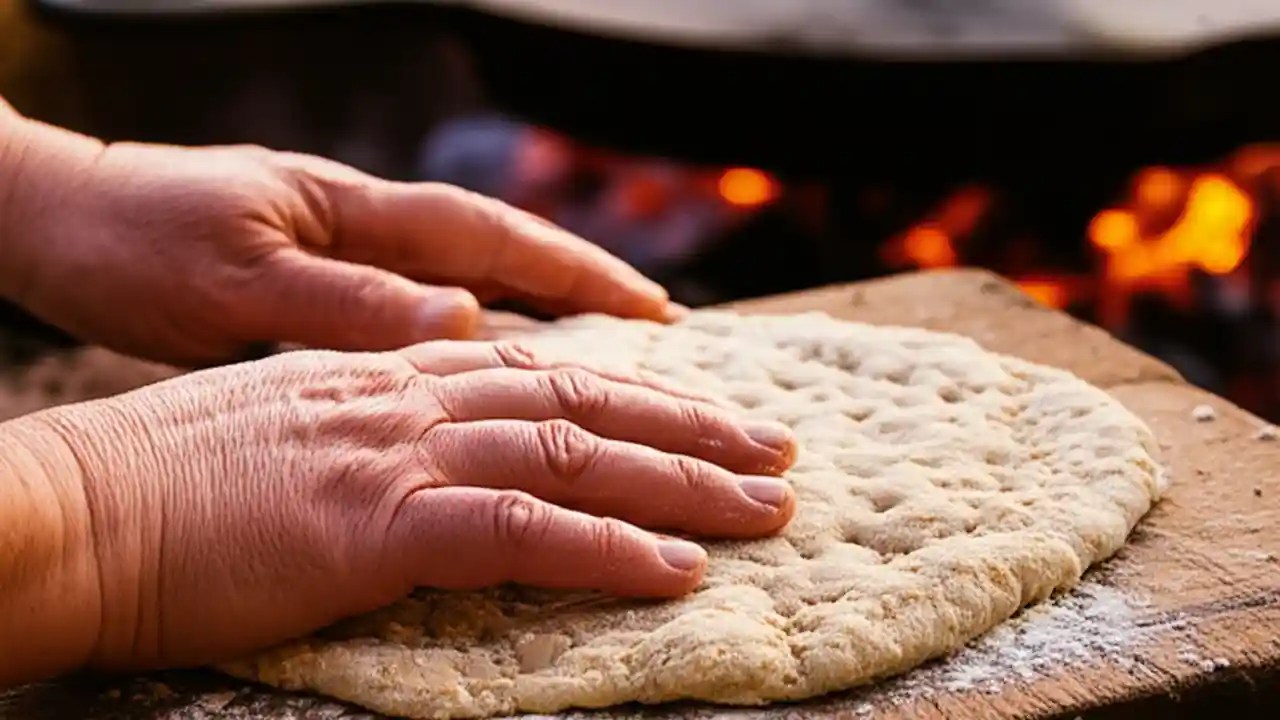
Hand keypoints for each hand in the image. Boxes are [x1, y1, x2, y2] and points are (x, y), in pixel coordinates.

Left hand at [0, 112, 676, 364]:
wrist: (61, 224)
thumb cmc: (134, 244)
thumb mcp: (234, 280)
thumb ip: (346, 301)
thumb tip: (462, 325)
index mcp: (358, 217)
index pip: (497, 242)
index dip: (582, 279)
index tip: (655, 315)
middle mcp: (370, 234)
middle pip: (507, 264)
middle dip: (590, 301)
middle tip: (668, 345)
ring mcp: (351, 260)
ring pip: (474, 294)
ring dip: (547, 324)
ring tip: (616, 366)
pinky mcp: (326, 293)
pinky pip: (428, 323)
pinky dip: (482, 348)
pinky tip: (504, 382)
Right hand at [30, 341, 796, 672]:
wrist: (74, 511)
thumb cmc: (164, 488)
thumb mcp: (285, 432)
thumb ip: (371, 430)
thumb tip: (437, 453)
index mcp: (387, 375)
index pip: (539, 371)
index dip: (631, 391)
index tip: (699, 413)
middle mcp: (409, 398)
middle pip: (583, 402)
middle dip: (690, 430)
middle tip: (772, 453)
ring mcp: (398, 455)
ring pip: (576, 454)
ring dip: (682, 486)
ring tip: (763, 509)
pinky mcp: (379, 523)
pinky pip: (523, 529)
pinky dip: (608, 549)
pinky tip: (675, 571)